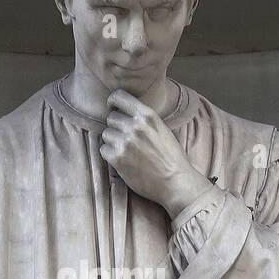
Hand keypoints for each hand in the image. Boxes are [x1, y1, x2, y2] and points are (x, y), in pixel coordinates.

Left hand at [100, 89, 212, 217]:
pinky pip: (103, 150)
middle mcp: (134, 126)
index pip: (119, 96)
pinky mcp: (118, 158)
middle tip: (126, 139)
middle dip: (116, 127)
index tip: (113, 108)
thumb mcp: (162, 129)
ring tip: (126, 151)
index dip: (113, 102)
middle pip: (111, 118)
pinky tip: (122, 160)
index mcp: (147, 115)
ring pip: (106, 134)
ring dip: (112, 141)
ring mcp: (125, 142)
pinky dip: (109, 155)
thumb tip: (125, 114)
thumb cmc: (172, 158)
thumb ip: (144, 120)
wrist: (175, 182)